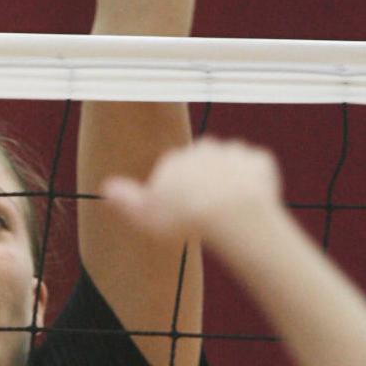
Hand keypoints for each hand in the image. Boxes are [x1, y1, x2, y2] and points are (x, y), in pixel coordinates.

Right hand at [101, 138, 282, 241]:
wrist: (231, 212)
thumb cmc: (184, 218)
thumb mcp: (145, 216)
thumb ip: (126, 201)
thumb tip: (106, 188)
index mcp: (174, 160)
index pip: (172, 170)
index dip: (176, 191)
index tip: (181, 212)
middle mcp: (202, 148)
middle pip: (202, 162)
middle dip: (204, 180)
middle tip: (206, 210)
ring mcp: (233, 152)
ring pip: (230, 163)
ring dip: (231, 179)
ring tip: (231, 208)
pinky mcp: (260, 160)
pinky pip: (257, 169)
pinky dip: (257, 182)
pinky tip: (252, 201)